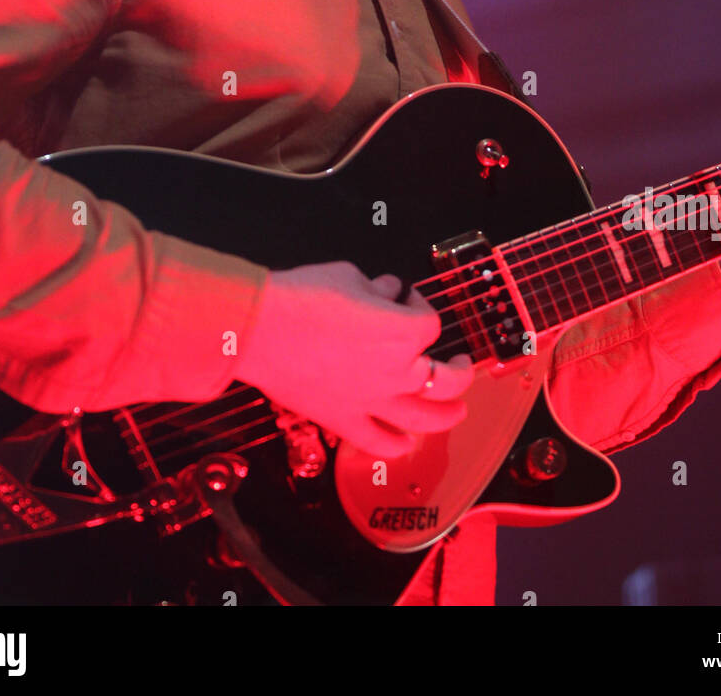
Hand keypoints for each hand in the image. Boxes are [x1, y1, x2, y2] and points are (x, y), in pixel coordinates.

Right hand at [235, 260, 473, 456]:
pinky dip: (396, 445)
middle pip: (447, 379)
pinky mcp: (344, 420)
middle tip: (460, 361)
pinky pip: (379, 442)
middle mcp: (398, 372)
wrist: (259, 328)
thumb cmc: (303, 297)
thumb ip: (378, 288)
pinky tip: (404, 442)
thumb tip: (388, 291)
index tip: (404, 295)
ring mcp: (372, 402)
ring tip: (457, 411)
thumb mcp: (350, 276)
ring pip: (425, 419)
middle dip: (459, 369)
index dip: (418, 304)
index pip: (430, 322)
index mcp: (405, 332)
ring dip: (447, 416)